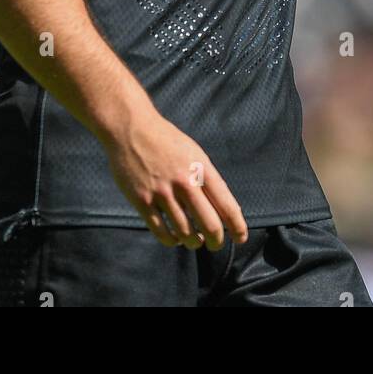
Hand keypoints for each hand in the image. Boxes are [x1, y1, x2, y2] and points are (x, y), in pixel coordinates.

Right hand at [103, 111, 248, 249]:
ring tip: (194, 241)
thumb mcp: (194, 153)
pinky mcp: (142, 200)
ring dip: (193, 242)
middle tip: (215, 245)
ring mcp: (162, 192)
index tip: (241, 238)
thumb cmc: (166, 141)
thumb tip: (225, 207)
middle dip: (216, 241)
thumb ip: (208, 178)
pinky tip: (175, 239)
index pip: (226, 204)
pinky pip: (161, 231)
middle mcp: (184, 181)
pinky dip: (171, 240)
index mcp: (201, 168)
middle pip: (209, 223)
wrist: (131, 129)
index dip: (237, 226)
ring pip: (185, 232)